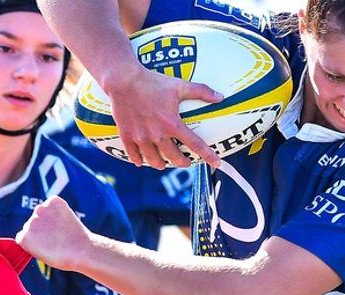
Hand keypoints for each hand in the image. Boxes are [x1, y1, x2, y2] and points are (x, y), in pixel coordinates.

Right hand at [16, 196, 92, 270]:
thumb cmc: (63, 257)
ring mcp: (41, 210)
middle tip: (56, 236)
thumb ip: (33, 242)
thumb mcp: (41, 255)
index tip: (45, 244)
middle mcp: (29, 223)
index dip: (36, 239)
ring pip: (42, 211)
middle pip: (33, 222)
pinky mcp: (53, 201)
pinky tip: (65, 219)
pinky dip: (58, 208)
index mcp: (23, 238)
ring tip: (62, 229)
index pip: (25, 234)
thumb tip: (35, 230)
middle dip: (42, 227)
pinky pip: (52, 202)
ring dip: (49, 216)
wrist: (82, 250)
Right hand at [105, 67, 222, 168]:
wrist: (124, 81)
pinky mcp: (127, 136)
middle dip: (182, 162)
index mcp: (172, 124)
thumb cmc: (153, 82)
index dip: (208, 155)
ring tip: (163, 164)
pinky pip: (134, 156)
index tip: (216, 163)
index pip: (195, 144)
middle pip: (174, 158)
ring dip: (161, 164)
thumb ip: (201, 91)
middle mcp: (158, 135)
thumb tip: (220, 97)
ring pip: (154, 160)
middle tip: (185, 162)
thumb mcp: (179, 85)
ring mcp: (141, 138)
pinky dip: (139, 160)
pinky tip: (141, 161)